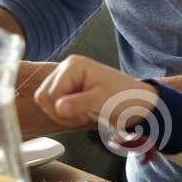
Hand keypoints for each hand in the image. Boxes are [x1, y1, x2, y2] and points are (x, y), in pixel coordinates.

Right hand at [34, 55, 156, 132]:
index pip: (50, 93)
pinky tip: (80, 113)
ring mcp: (66, 78)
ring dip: (61, 114)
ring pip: (45, 101)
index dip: (62, 109)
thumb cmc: (125, 99)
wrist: (138, 103)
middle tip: (83, 115)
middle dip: (60, 112)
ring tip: (82, 114)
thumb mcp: (102, 102)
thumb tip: (59, 107)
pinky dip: (64, 113)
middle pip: (44, 96)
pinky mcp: (67, 88)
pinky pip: (52, 104)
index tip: (82, 115)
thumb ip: (79, 104)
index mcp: (74, 65)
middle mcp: (66, 68)